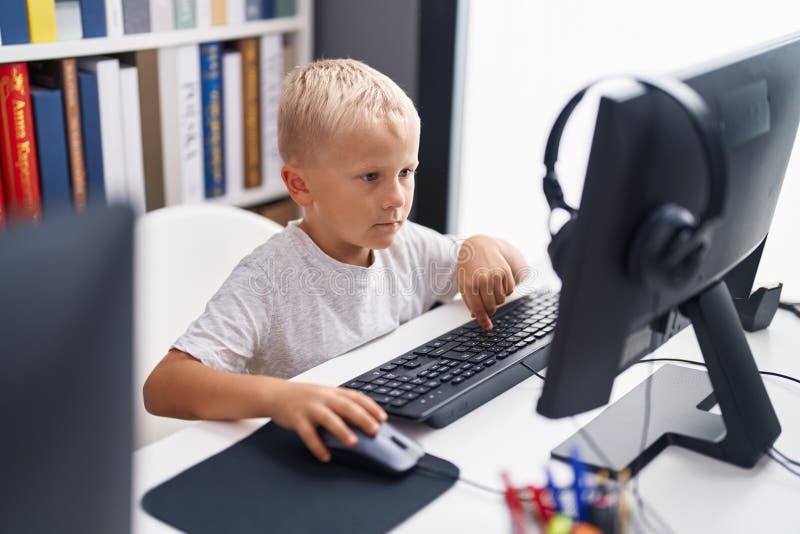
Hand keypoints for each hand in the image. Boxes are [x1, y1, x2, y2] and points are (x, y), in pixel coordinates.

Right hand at [269, 381, 387, 461]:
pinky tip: (325, 456)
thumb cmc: (303, 397)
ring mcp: (309, 408)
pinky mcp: (296, 419)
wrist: (275, 393)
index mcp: (332, 392)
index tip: (383, 417)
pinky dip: (317, 446)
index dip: (371, 406)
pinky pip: (308, 434)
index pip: (356, 396)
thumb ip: (341, 404)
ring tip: (353, 443)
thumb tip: (363, 421)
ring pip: (328, 418)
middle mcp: (323, 398)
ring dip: (342, 431)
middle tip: (375, 430)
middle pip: (346, 406)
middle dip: (362, 418)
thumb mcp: (324, 395)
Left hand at [457, 235, 515, 329]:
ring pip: (502, 300)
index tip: (488, 327)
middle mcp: (482, 280)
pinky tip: (498, 283)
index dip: (484, 321)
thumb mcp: (463, 284)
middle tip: (488, 306)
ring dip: (497, 300)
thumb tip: (478, 317)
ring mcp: (495, 275)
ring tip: (490, 291)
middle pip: (492, 307)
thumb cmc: (468, 268)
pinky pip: (510, 290)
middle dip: (490, 310)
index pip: (478, 309)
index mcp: (469, 285)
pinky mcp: (505, 271)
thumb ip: (469, 301)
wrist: (477, 246)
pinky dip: (505, 291)